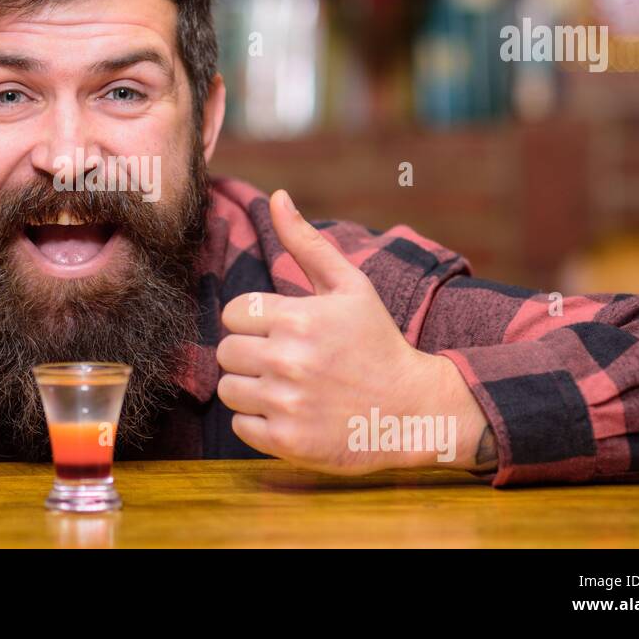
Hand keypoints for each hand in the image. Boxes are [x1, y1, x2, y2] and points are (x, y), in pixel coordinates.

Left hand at [217, 190, 488, 474]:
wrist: (412, 410)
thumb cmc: (376, 341)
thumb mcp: (350, 286)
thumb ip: (306, 243)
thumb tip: (276, 196)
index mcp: (299, 318)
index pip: (234, 313)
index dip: (254, 321)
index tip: (281, 329)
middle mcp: (289, 361)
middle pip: (226, 352)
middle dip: (249, 353)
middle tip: (284, 359)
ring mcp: (287, 404)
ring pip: (228, 389)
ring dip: (251, 387)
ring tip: (286, 386)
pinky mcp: (286, 442)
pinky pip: (240, 425)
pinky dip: (258, 422)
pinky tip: (291, 412)